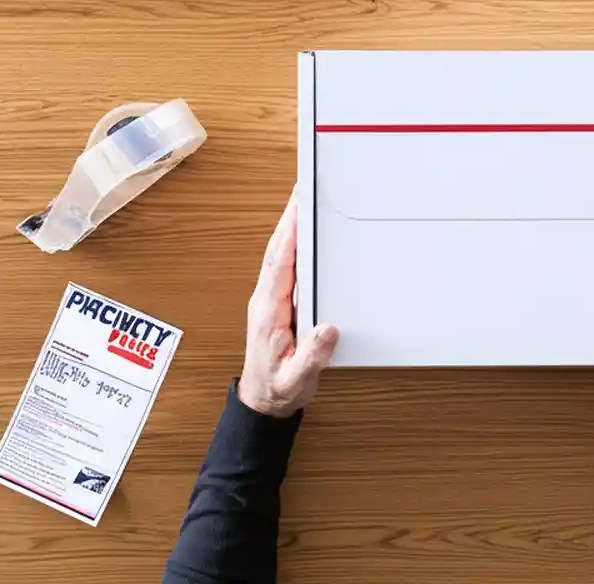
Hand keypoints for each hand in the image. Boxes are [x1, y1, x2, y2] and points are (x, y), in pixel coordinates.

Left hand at [237, 193, 339, 417]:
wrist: (264, 403)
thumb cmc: (278, 390)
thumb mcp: (296, 379)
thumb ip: (312, 356)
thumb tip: (329, 329)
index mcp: (269, 312)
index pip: (280, 264)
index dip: (289, 234)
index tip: (299, 207)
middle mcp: (266, 301)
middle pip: (278, 251)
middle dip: (289, 219)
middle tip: (303, 190)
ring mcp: (269, 300)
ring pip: (279, 256)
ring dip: (290, 229)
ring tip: (303, 202)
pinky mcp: (276, 304)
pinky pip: (284, 267)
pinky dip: (292, 246)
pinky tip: (302, 236)